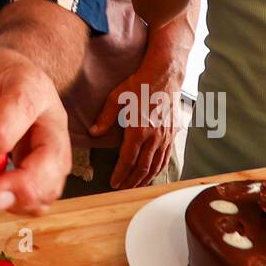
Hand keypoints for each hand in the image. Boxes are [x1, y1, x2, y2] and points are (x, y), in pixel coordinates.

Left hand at [0, 47, 70, 215]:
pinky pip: (39, 198)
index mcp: (32, 86)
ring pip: (50, 187)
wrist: (19, 78)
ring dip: (17, 200)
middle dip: (24, 186)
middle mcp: (52, 121)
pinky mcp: (48, 171)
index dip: (1, 134)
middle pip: (52, 159)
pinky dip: (15, 204)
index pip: (23, 108)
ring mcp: (54, 149)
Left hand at [89, 58, 184, 189]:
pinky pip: (166, 158)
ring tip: (135, 187)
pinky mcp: (172, 135)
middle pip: (142, 168)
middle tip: (122, 189)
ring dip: (145, 179)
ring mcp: (165, 137)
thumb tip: (93, 132)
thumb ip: (105, 117)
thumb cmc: (139, 84)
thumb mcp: (116, 97)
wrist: (164, 76)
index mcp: (138, 130)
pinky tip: (152, 175)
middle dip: (131, 182)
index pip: (128, 160)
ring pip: (155, 166)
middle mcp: (154, 137)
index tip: (113, 183)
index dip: (120, 174)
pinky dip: (158, 170)